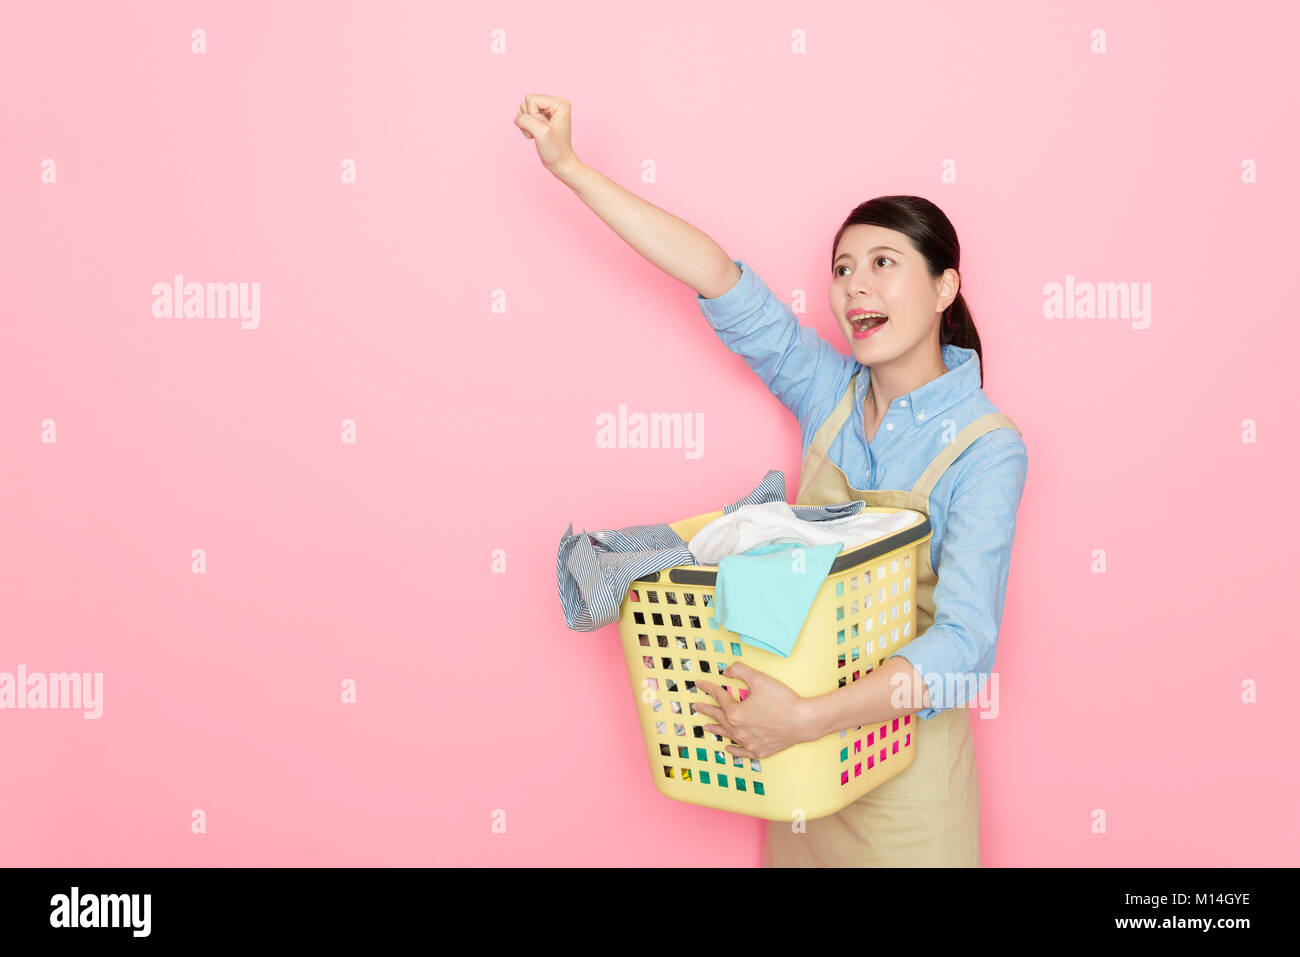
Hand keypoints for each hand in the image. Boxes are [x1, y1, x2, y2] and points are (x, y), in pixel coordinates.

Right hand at [514, 93, 578, 173]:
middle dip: (530, 120)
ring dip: (527, 125)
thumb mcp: (540, 133)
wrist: (559, 162)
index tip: (544, 128)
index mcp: (560, 103)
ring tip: (538, 134)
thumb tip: (517, 118)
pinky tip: (536, 135)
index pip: (531, 99)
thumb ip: (526, 120)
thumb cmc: (555, 150)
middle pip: (527, 102)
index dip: (533, 115)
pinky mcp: (542, 116)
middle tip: (541, 132)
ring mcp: (548, 109)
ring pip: (524, 109)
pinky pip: (524, 116)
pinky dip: (527, 128)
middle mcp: (555, 103)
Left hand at [694, 662, 818, 759]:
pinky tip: (728, 747)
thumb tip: (727, 671)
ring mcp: (748, 742)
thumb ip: (740, 671)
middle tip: (696, 706)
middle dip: (706, 710)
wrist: (803, 721)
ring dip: (716, 729)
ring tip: (705, 727)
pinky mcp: (760, 750)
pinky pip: (741, 751)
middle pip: (719, 717)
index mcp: (735, 713)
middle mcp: (738, 730)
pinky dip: (733, 749)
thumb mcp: (759, 679)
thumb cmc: (783, 700)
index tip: (700, 684)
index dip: (709, 688)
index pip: (719, 697)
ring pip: (727, 734)